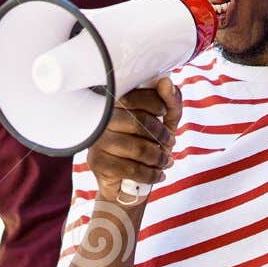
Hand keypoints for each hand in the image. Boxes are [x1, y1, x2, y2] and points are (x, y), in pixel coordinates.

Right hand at [87, 77, 180, 207]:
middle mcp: (102, 121)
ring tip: (164, 162)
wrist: (129, 184)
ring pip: (137, 148)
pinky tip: (157, 175)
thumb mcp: (165, 123)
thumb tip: (166, 82)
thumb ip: (170, 103)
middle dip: (161, 134)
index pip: (132, 96)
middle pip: (137, 122)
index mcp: (115, 105)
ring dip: (159, 158)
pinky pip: (131, 169)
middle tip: (170, 143)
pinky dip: (151, 174)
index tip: (163, 112)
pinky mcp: (97, 163)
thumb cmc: (148, 147)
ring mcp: (97, 142)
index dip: (153, 103)